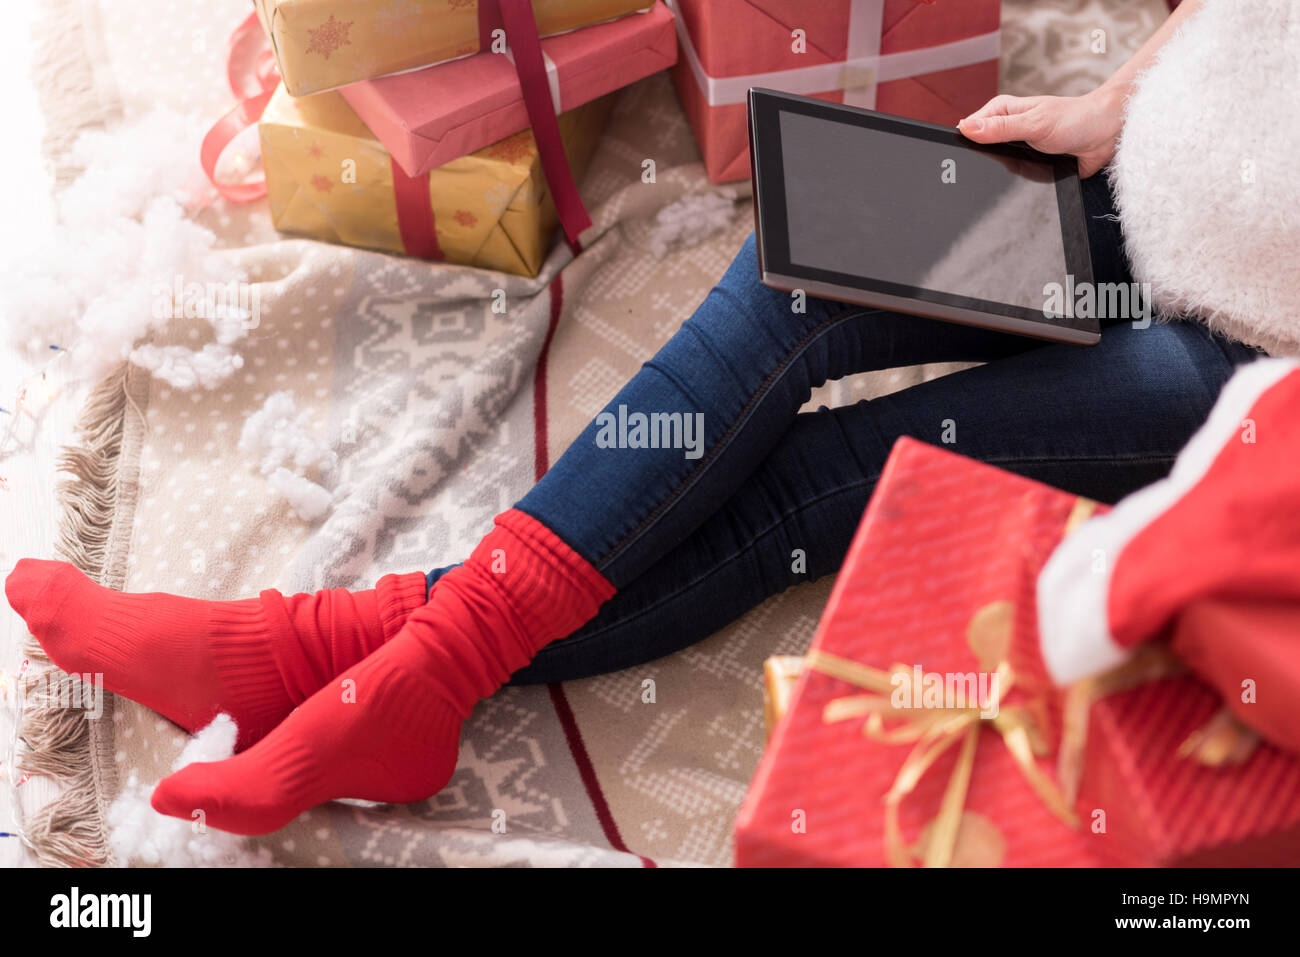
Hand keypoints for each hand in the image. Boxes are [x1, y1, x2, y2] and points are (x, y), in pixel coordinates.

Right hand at [956, 86, 1125, 177]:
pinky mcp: (1030, 162)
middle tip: (1012, 157)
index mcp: (1003, 111)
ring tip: (1030, 163)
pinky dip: (1023, 178)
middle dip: (990, 160)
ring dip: (1011, 170)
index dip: (967, 140)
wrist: (1106, 134)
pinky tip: (1036, 172)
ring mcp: (1018, 146)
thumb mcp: (1034, 124)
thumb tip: (966, 128)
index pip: (970, 126)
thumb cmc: (1076, 119)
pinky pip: (1016, 176)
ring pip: (997, 166)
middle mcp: (1007, 127)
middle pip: (981, 149)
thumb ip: (1000, 128)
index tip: (968, 152)